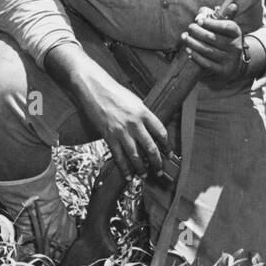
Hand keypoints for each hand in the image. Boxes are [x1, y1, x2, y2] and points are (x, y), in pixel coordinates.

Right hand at [47, 44, 167, 179]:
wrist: (95, 89)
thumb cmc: (115, 93)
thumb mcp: (135, 101)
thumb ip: (143, 116)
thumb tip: (151, 131)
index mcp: (143, 112)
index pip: (161, 132)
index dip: (167, 146)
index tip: (170, 155)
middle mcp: (135, 123)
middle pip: (150, 148)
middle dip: (157, 162)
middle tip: (160, 171)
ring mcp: (121, 131)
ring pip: (135, 156)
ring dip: (141, 168)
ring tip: (144, 175)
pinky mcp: (109, 136)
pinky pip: (118, 157)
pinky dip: (124, 169)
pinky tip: (128, 176)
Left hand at [182, 6, 246, 86]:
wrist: (233, 63)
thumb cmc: (223, 39)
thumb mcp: (222, 26)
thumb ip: (212, 16)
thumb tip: (201, 13)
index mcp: (236, 33)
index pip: (226, 26)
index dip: (211, 23)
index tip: (198, 20)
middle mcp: (235, 47)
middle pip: (213, 38)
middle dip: (197, 31)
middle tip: (190, 28)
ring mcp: (230, 60)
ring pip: (207, 50)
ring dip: (193, 43)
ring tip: (185, 37)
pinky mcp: (223, 71)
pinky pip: (206, 64)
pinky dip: (196, 56)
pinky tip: (189, 50)